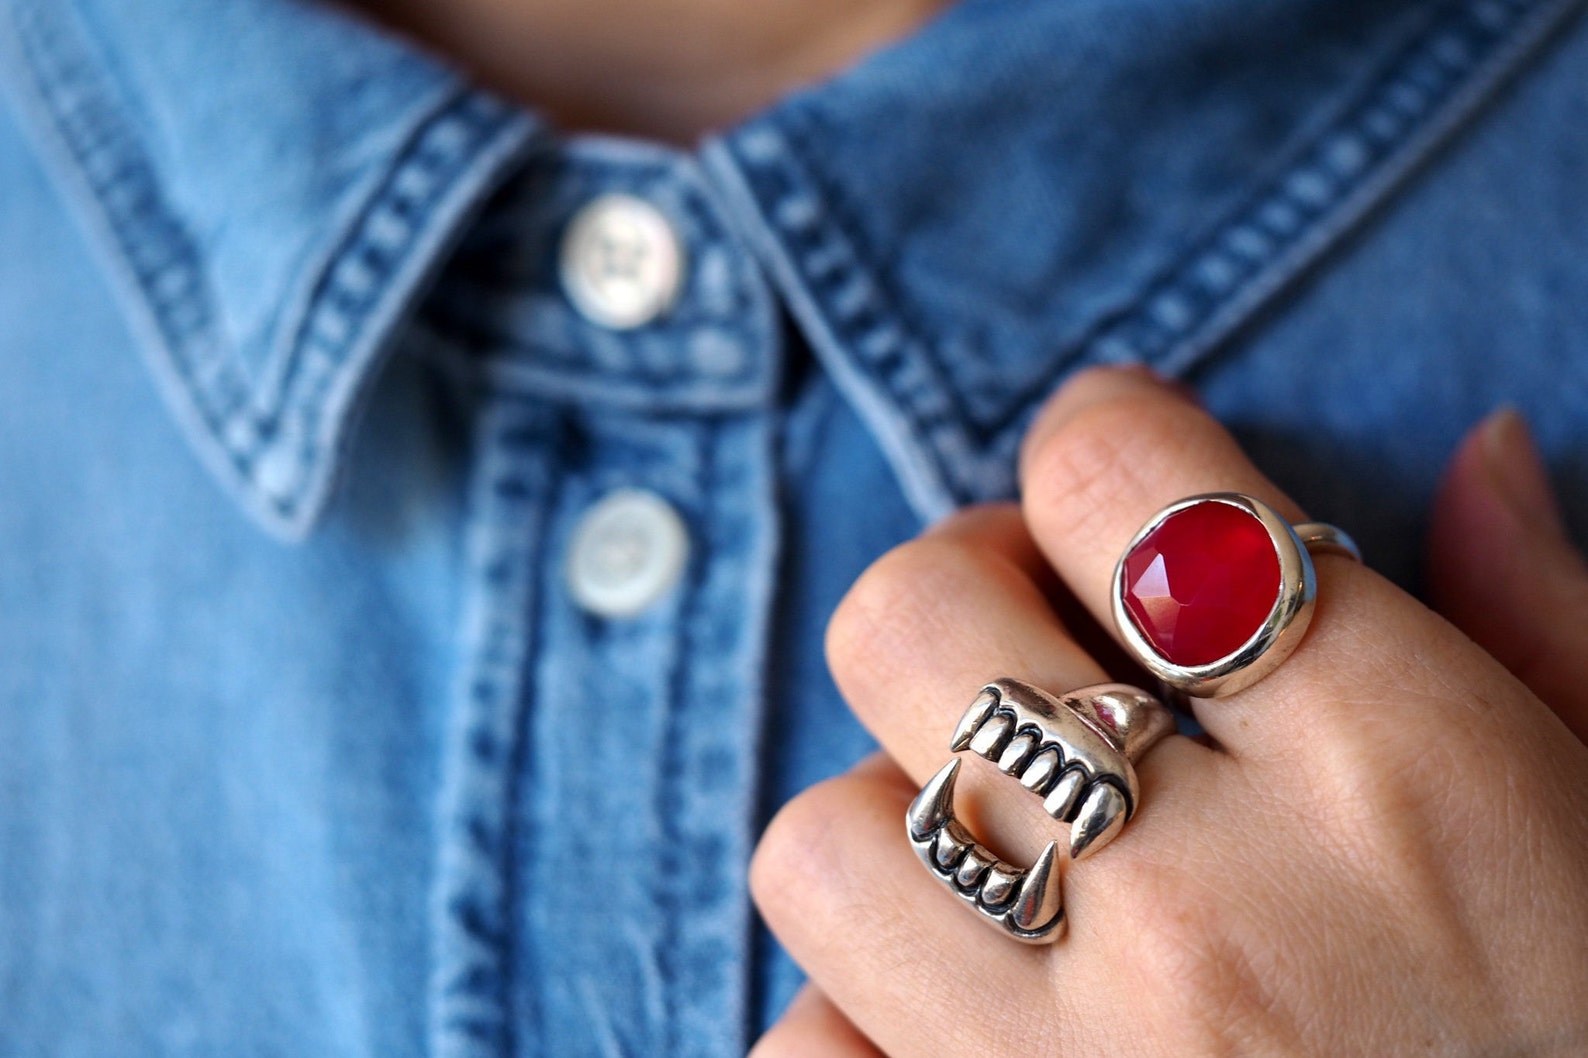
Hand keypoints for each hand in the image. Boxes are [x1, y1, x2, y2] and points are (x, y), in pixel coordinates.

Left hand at [750, 368, 1587, 1056]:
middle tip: (1022, 635)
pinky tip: (970, 1031)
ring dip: (893, 816)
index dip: (1100, 440)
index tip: (1110, 475)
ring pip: (820, 833)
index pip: (1126, 481)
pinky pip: (805, 1053)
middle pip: (908, 620)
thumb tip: (1483, 455)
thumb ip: (1553, 637)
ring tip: (1003, 853)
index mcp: (1410, 784)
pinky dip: (859, 1022)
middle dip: (954, 593)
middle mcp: (1214, 918)